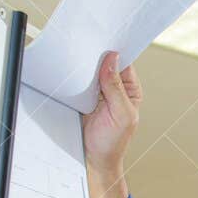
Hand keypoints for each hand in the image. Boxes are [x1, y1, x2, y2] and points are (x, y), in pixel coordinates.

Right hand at [82, 51, 141, 197]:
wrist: (94, 160)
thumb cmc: (113, 143)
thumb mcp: (122, 115)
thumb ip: (116, 88)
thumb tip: (112, 59)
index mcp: (130, 88)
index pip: (123, 61)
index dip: (115, 49)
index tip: (105, 37)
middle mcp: (114, 87)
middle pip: (104, 62)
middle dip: (96, 53)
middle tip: (85, 41)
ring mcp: (96, 91)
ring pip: (90, 69)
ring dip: (82, 63)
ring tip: (75, 52)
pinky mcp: (81, 96)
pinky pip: (77, 80)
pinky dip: (72, 74)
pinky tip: (68, 68)